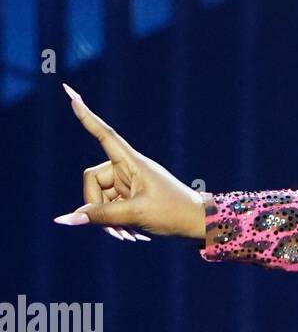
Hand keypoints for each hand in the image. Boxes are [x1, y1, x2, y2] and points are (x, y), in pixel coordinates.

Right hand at [53, 84, 207, 241]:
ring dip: (106, 220)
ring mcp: (128, 183)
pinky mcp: (130, 197)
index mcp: (133, 162)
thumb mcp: (134, 214)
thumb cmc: (173, 213)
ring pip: (98, 199)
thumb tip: (64, 219)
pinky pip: (108, 208)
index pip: (105, 134)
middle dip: (95, 206)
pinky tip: (129, 236)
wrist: (198, 224)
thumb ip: (99, 216)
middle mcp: (128, 168)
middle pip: (91, 180)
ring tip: (127, 235)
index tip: (72, 95)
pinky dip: (114, 223)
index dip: (87, 117)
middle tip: (115, 228)